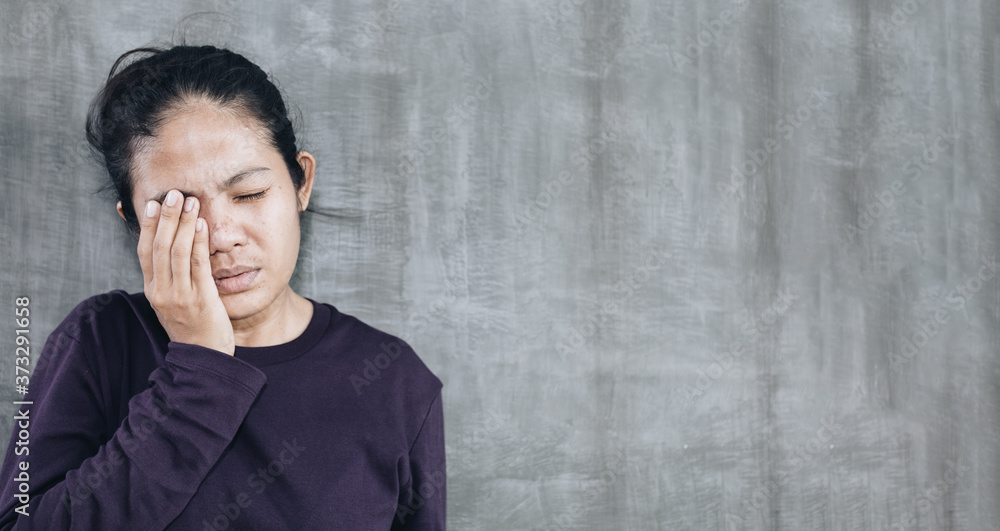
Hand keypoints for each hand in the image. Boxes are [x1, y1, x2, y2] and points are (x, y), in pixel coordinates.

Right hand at [137, 189, 235, 355]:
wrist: (204, 359)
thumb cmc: (192, 327)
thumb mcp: (173, 302)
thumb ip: (169, 278)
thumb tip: (167, 252)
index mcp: (153, 291)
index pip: (145, 252)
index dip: (148, 226)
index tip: (152, 203)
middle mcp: (162, 292)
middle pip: (160, 247)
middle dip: (166, 218)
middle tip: (172, 194)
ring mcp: (180, 296)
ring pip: (178, 252)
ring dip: (184, 224)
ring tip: (190, 202)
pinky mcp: (200, 299)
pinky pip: (198, 265)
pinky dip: (199, 242)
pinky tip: (202, 225)